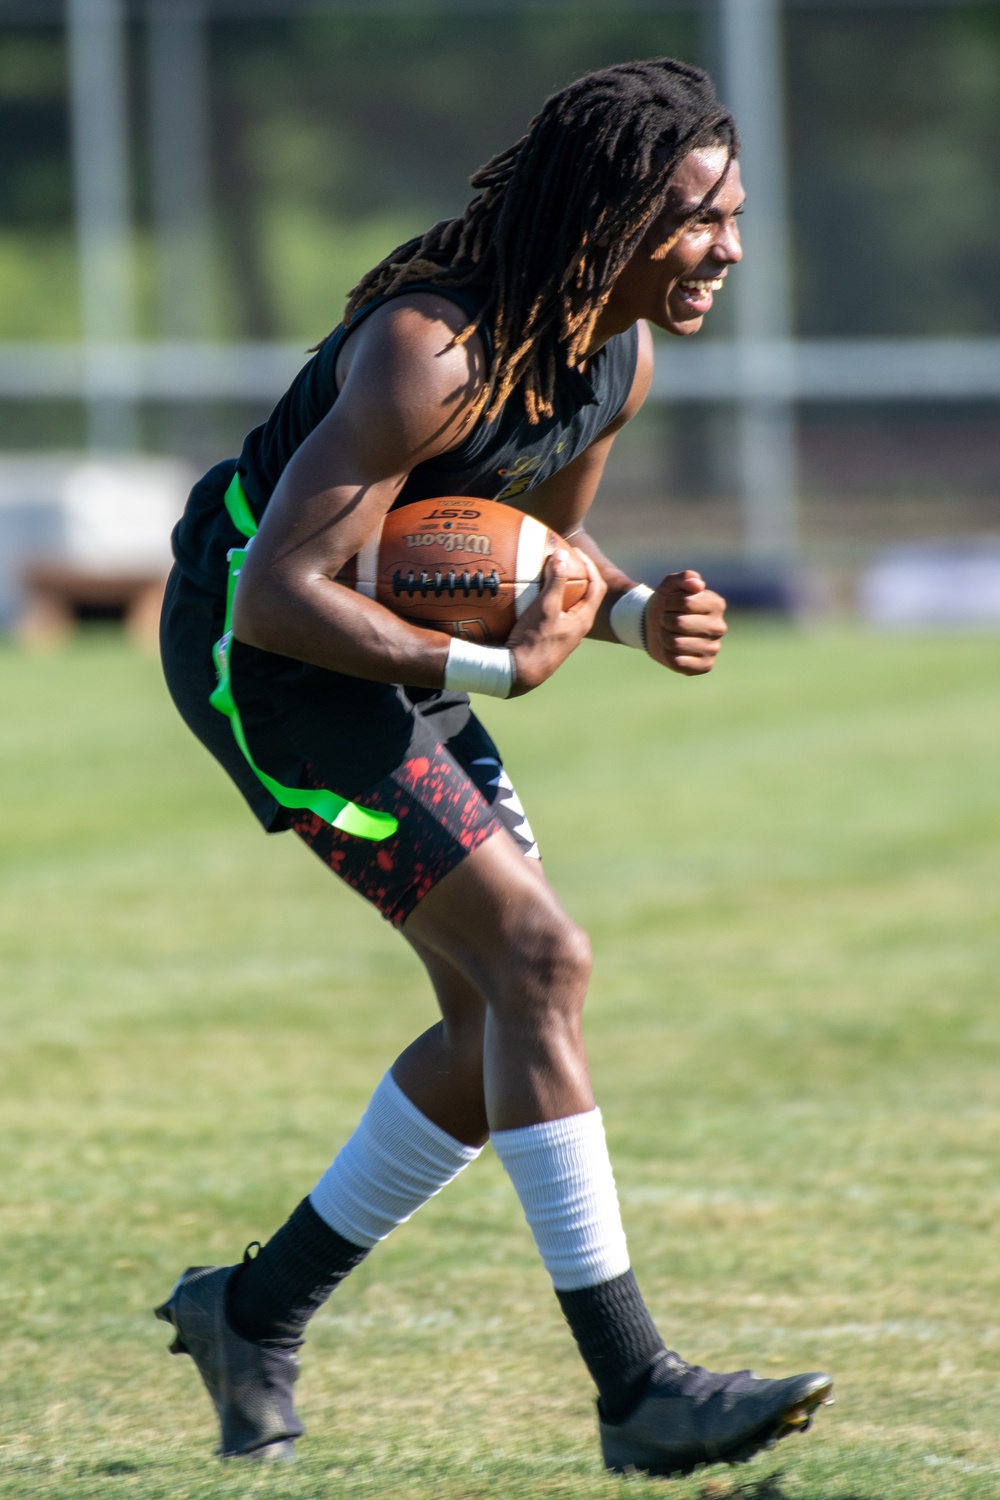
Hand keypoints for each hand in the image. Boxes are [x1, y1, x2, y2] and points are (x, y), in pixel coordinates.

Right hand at [507, 548, 605, 694]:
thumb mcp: (545, 608)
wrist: (518, 674)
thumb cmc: (534, 641)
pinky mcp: (550, 641)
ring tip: (545, 575)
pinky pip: (553, 616)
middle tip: (559, 560)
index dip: (589, 565)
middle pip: (583, 595)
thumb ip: (556, 581)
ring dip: (560, 589)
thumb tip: (562, 555)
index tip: (573, 551)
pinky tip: (529, 599)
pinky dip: (547, 603)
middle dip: (574, 575)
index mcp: (583, 620)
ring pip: (568, 607)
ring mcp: (564, 636)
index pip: (597, 586)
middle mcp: (577, 629)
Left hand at [645, 570, 726, 674]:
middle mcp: (719, 627)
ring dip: (664, 637)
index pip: (686, 602)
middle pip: (679, 623)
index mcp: (716, 604)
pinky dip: (667, 654)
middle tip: (667, 620)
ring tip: (668, 634)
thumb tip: (697, 584)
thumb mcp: (671, 585)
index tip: (669, 603)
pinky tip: (671, 649)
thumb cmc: (667, 604)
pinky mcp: (705, 666)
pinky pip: (677, 662)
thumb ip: (684, 578)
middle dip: (665, 620)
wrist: (654, 626)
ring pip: (675, 643)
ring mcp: (713, 648)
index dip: (669, 602)